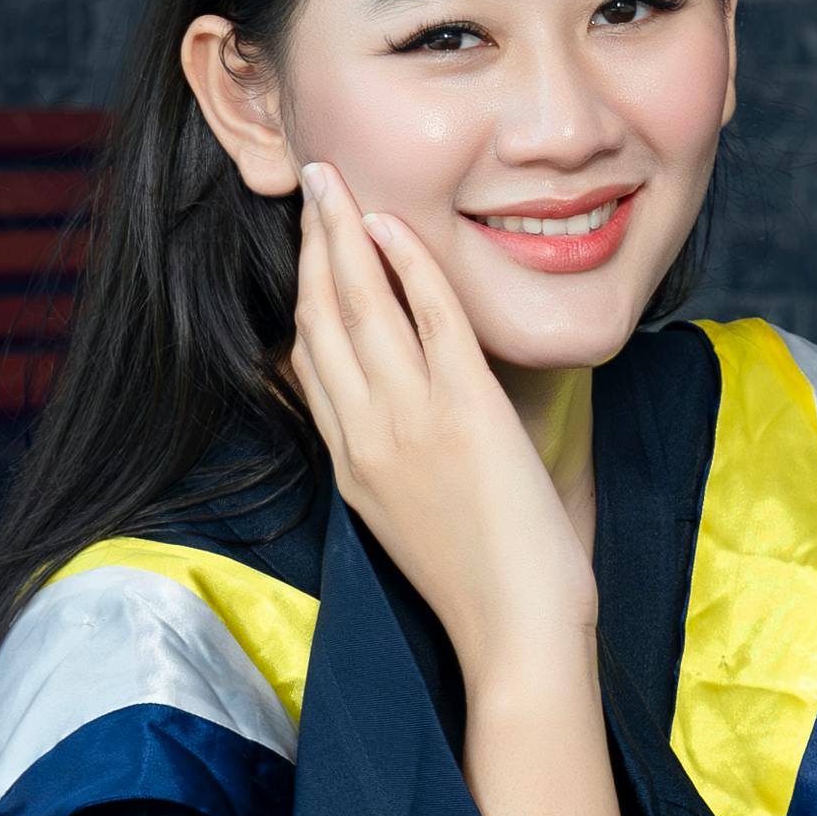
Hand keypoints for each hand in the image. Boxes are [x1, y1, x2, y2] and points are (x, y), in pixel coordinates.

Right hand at [286, 164, 597, 707]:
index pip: (306, 360)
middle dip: (311, 243)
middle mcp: (366, 434)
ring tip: (334, 182)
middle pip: (319, 317)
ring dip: (342, 232)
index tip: (308, 245)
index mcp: (349, 462)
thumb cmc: (482, 586)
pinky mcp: (465, 412)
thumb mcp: (408, 520)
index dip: (302, 291)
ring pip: (360, 305)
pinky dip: (408, 262)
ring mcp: (410, 420)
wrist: (514, 633)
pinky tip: (394, 224)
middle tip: (312, 184)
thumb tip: (392, 420)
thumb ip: (390, 461)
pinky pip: (429, 316)